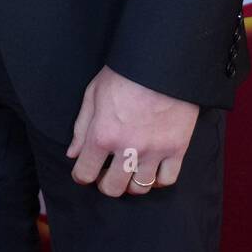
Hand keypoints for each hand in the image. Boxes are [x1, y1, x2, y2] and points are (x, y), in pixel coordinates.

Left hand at [66, 64, 198, 196]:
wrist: (162, 62)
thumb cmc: (124, 73)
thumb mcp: (93, 93)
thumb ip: (82, 127)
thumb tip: (73, 154)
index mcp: (103, 134)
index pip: (85, 172)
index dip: (81, 175)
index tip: (84, 172)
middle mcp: (128, 148)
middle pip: (113, 188)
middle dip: (105, 183)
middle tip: (106, 172)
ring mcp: (154, 151)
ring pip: (139, 188)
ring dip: (130, 183)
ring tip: (128, 169)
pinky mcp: (177, 149)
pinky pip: (166, 180)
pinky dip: (156, 180)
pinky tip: (150, 168)